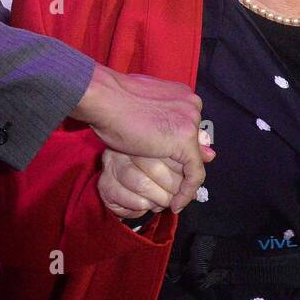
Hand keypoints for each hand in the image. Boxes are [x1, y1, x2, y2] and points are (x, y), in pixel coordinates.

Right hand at [71, 64, 211, 211]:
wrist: (104, 97)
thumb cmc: (114, 100)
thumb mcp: (144, 109)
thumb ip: (163, 120)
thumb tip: (182, 139)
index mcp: (182, 95)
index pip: (190, 130)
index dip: (180, 154)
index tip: (171, 171)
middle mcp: (192, 105)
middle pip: (194, 147)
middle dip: (182, 170)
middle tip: (171, 190)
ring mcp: (190, 121)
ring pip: (195, 162)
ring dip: (182, 185)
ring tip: (170, 200)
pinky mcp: (185, 139)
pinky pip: (194, 174)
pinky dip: (186, 192)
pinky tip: (175, 204)